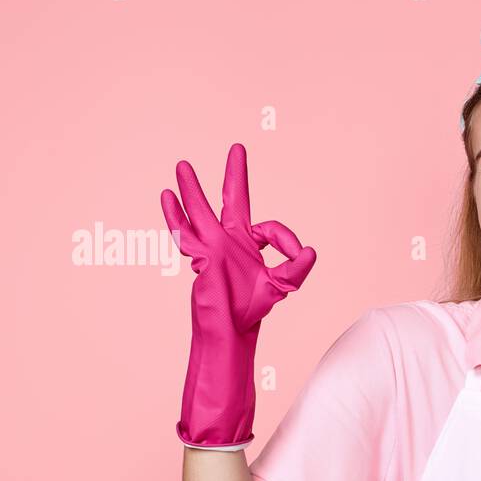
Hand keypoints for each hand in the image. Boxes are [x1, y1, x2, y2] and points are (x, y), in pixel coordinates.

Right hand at [161, 143, 315, 447]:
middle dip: (235, 175)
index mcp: (252, 246)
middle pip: (234, 201)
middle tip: (238, 148)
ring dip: (194, 190)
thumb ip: (296, 268)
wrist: (228, 332)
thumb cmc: (252, 311)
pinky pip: (185, 232)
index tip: (298, 252)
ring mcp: (212, 249)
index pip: (269, 227)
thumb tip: (313, 251)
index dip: (286, 237)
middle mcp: (231, 242)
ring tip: (184, 166)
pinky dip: (177, 215)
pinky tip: (168, 196)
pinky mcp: (199, 260)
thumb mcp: (281, 286)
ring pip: (202, 212)